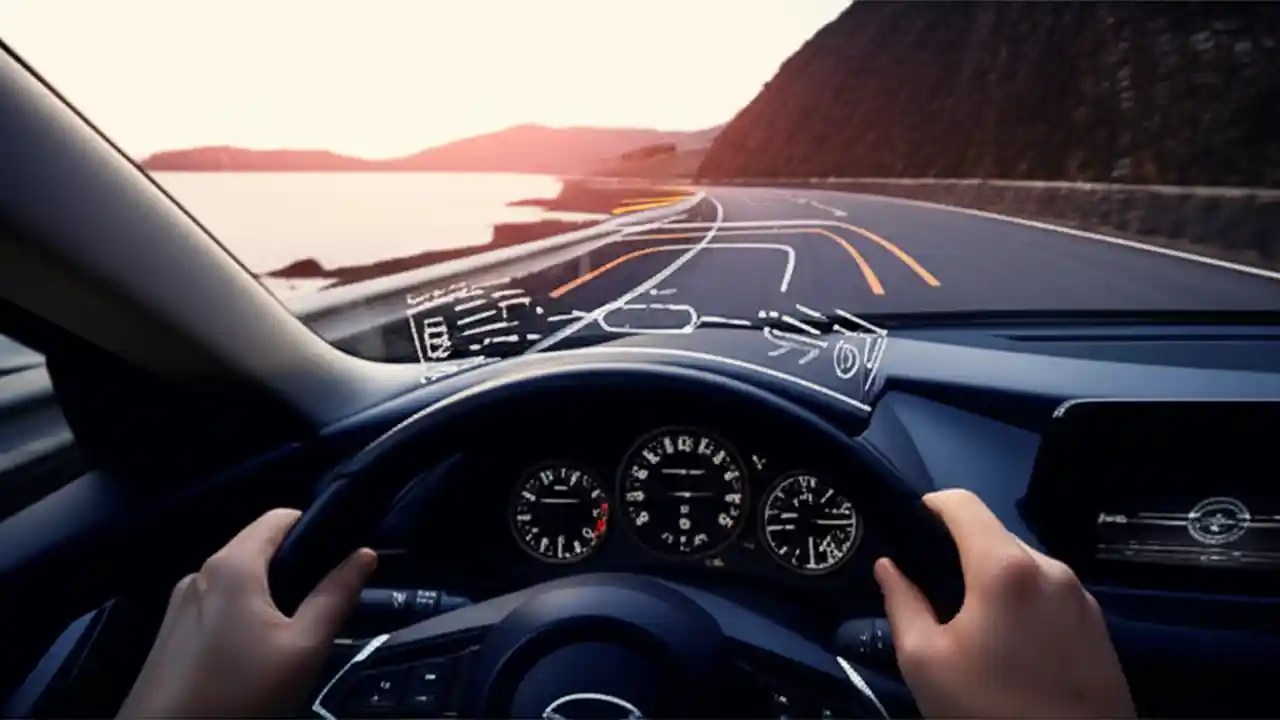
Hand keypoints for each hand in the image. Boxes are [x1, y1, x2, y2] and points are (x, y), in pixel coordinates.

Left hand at [118, 509, 376, 717]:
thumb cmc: (240, 693)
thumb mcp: (302, 649)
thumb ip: (335, 596)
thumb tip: (364, 554)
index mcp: (232, 566)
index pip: (279, 517)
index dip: (316, 528)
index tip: (341, 560)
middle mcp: (200, 573)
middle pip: (258, 549)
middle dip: (295, 568)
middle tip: (323, 605)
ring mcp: (179, 604)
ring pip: (238, 581)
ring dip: (269, 596)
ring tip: (291, 635)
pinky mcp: (169, 632)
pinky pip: (217, 606)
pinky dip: (242, 616)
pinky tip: (253, 655)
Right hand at [875, 489, 1133, 717]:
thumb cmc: (989, 710)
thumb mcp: (926, 662)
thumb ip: (902, 603)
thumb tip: (889, 567)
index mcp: (1005, 568)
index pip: (963, 503)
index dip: (931, 505)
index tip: (910, 528)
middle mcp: (1051, 568)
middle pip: (994, 535)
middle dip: (961, 551)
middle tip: (935, 591)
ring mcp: (1082, 596)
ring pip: (1025, 564)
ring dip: (995, 578)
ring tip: (974, 623)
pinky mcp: (1099, 625)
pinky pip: (1051, 592)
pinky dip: (1025, 601)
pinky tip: (1013, 644)